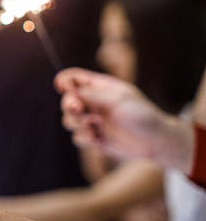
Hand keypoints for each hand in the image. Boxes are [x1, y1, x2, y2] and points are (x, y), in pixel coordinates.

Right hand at [56, 68, 192, 171]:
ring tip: (94, 127)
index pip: (73, 78)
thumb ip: (92, 94)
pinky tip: (98, 138)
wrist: (156, 141)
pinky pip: (77, 138)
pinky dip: (84, 138)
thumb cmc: (142, 114)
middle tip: (79, 110)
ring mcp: (93, 120)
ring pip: (69, 120)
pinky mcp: (95, 138)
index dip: (64, 81)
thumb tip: (69, 91)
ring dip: (77, 124)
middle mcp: (93, 103)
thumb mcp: (118, 99)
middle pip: (67, 100)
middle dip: (69, 105)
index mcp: (99, 87)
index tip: (63, 88)